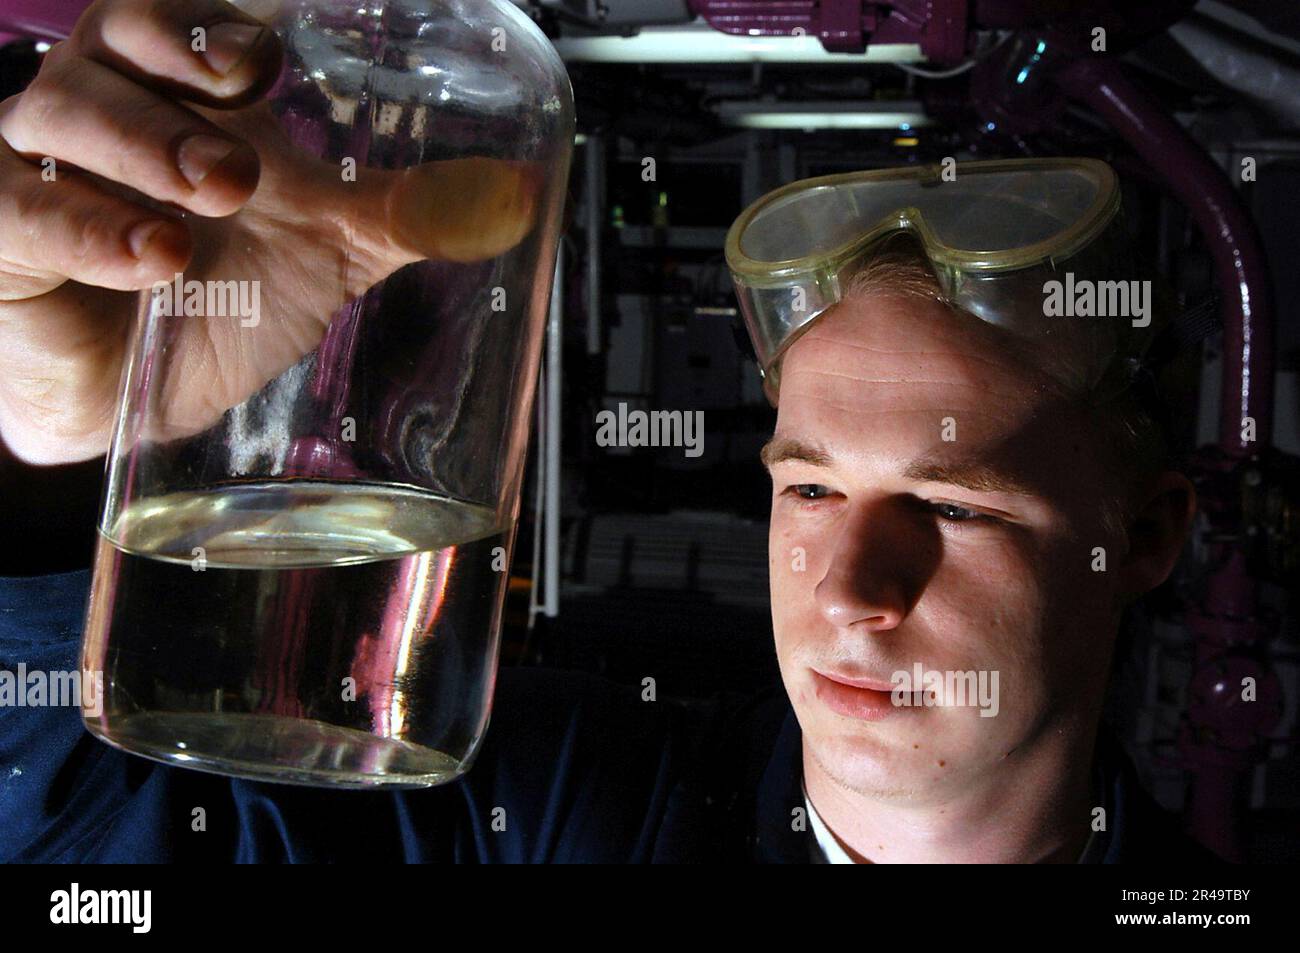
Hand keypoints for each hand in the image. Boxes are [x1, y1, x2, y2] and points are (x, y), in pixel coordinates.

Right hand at [0, 0, 543, 464]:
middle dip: (176, 103)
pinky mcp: (3, 238)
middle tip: (239, 169)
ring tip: (203, 210)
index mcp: (182, 94)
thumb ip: (406, 214)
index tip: (260, 59)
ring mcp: (42, 168)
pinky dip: (79, 226)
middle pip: (108, 51)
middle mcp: (105, 114)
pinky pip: (18, 210)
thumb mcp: (329, 246)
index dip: (205, 25)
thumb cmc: (225, 295)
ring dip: (137, 154)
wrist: (147, 393)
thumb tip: (509, 200)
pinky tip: (143, 255)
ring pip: (54, 114)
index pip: (171, 17)